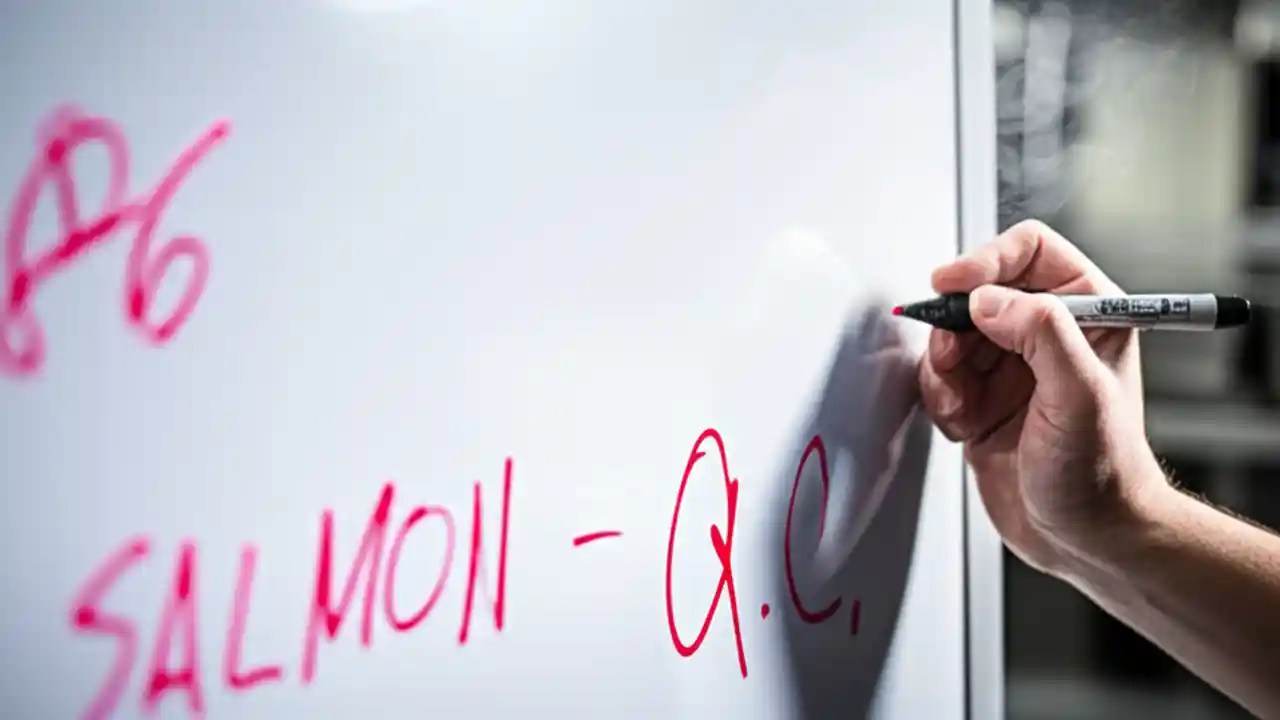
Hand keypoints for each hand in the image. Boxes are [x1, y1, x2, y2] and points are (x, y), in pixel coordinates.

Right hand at [917, 220, 1167, 577]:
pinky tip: (963, 427)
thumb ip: (1041, 334)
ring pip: (951, 335)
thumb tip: (988, 300)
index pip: (1030, 252)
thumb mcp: (1080, 395)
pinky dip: (940, 399)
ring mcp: (1010, 369)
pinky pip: (940, 378)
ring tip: (961, 404)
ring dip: (943, 367)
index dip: (986, 260)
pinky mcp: (981, 401)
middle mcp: (1046, 335)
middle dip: (954, 323)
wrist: (1086, 541)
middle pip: (977, 292)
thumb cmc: (1104, 476)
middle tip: (949, 354)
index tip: (954, 283)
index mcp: (1088, 314)